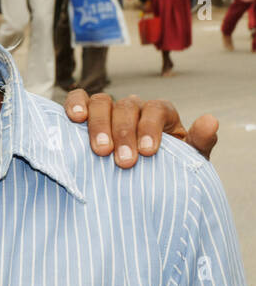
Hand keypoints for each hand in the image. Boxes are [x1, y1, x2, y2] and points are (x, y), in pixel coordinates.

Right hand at [64, 90, 218, 166]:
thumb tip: (211, 121)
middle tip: (123, 161)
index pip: (156, 108)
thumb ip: (199, 142)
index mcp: (159, 114)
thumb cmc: (163, 171)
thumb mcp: (186, 161)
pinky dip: (75, 104)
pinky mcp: (83, 114)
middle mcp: (132, 108)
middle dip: (124, 134)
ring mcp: (107, 109)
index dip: (150, 127)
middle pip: (126, 107)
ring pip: (101, 102)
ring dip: (99, 125)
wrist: (140, 185)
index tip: (147, 152)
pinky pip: (78, 100)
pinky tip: (75, 118)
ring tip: (100, 150)